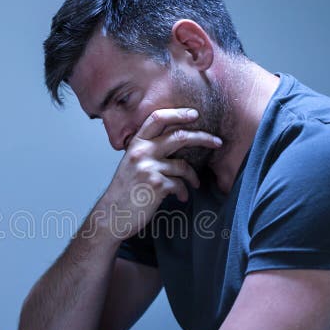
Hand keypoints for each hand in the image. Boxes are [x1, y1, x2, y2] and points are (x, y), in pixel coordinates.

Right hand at [95, 108, 221, 239]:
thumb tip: (174, 143)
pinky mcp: (156, 185)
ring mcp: (148, 168)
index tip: (194, 114)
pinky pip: (180, 184)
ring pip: (183, 165)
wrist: (112, 216)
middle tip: (217, 142)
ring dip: (193, 177)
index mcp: (135, 144)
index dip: (178, 114)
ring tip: (195, 184)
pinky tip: (180, 197)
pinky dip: (183, 192)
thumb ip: (147, 151)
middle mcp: (141, 152)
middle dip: (203, 138)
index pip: (157, 118)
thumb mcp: (131, 164)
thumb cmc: (124, 192)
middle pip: (179, 136)